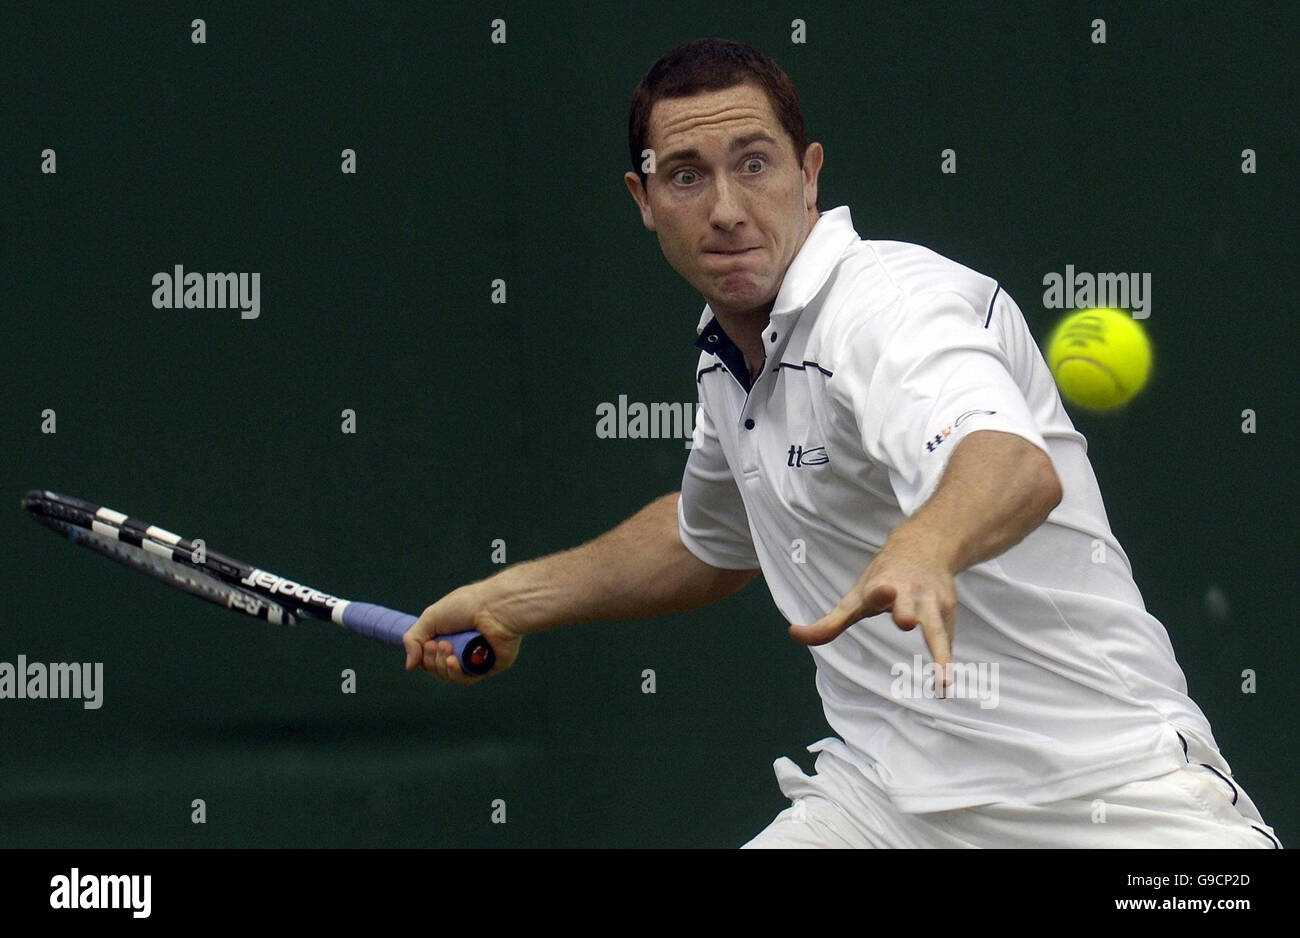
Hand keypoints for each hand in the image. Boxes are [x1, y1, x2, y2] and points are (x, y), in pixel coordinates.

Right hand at [402, 583, 521, 685]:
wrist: (493, 607)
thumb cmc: (464, 606)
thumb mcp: (430, 618)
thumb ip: (413, 640)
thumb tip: (410, 667)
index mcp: (449, 636)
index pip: (428, 657)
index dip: (423, 656)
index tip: (427, 644)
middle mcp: (461, 649)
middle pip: (436, 669)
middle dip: (432, 660)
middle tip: (440, 644)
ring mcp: (474, 659)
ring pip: (449, 676)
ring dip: (442, 666)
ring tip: (448, 648)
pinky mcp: (487, 667)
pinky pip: (466, 679)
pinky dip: (455, 673)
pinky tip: (453, 661)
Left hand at [788, 531, 956, 692]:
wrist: (923, 549)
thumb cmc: (882, 581)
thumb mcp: (855, 599)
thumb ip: (829, 623)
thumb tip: (792, 634)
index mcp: (882, 588)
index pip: (880, 589)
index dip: (880, 591)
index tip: (883, 591)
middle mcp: (908, 593)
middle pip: (908, 604)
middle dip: (906, 611)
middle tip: (904, 621)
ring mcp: (931, 601)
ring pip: (935, 626)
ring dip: (939, 651)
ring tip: (943, 680)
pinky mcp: (947, 612)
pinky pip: (945, 639)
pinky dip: (946, 660)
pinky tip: (944, 687)